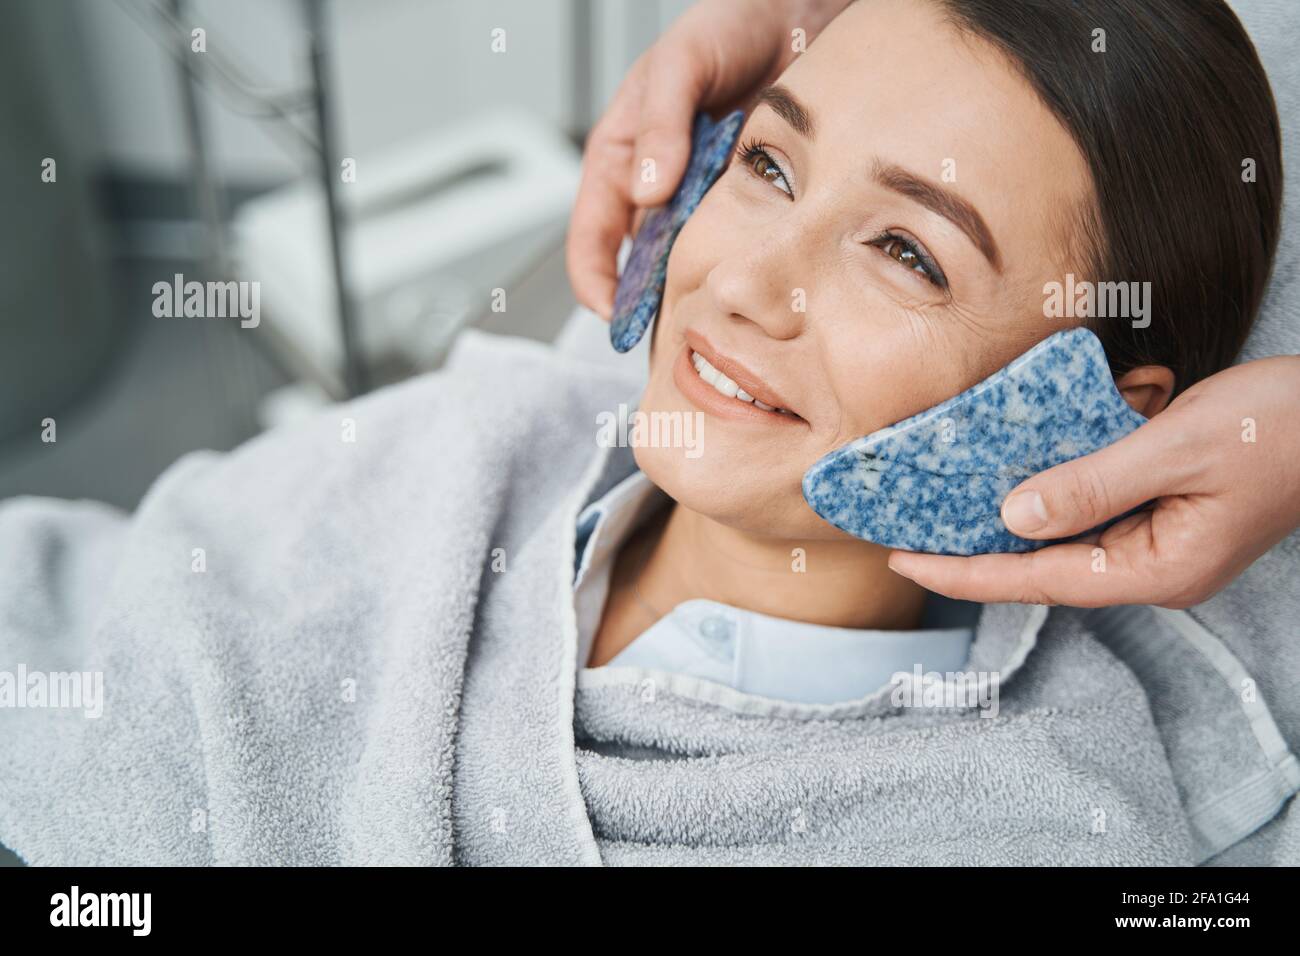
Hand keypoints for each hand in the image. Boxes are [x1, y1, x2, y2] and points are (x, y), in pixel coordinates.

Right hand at [565, 0, 850, 318]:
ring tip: (708, 323)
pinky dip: (731, 270)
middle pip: (636, 264)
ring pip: (683, 261)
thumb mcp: (681, 64)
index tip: (615, 316)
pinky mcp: (740, 200)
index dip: (595, 281)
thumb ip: (661, 124)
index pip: (591, 235)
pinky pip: (729, 245)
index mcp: (621, 156)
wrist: (796, 12)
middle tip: (670, 336)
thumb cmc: (726, 24)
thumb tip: (647, 192)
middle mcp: (656, 184)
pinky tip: (747, 288)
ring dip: (691, 293)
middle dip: (646, 306)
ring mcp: (698, 197)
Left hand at [887, 355, 1299, 608]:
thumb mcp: (1177, 447)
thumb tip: (1013, 517)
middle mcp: (1154, 569)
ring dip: (1010, 523)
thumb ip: (1093, 483)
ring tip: (943, 508)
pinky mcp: (1167, 518)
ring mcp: (1162, 546)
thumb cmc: (1279, 427)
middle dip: (975, 552)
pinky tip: (1020, 476)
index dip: (965, 571)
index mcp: (1157, 569)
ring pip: (1066, 541)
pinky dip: (1055, 495)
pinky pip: (1095, 515)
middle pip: (1044, 568)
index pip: (1037, 580)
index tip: (905, 559)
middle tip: (906, 533)